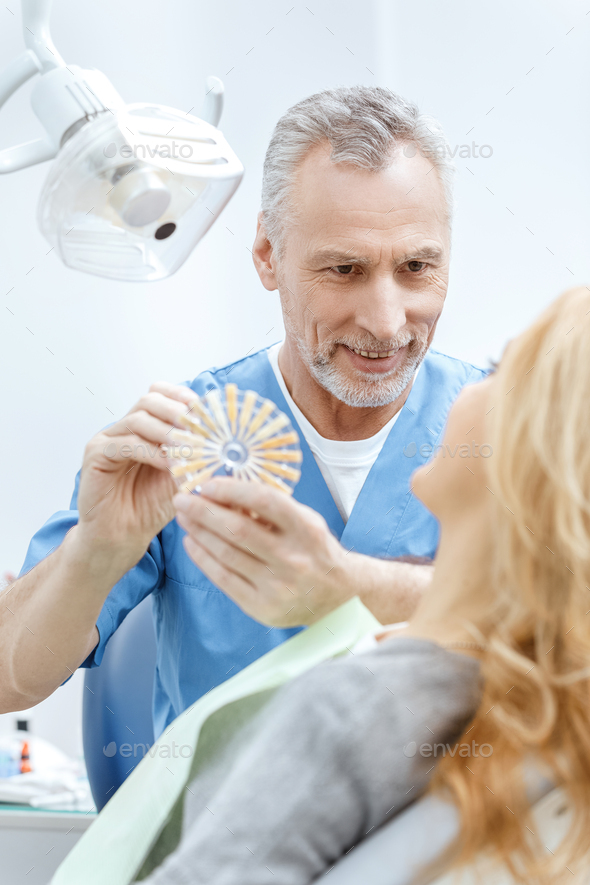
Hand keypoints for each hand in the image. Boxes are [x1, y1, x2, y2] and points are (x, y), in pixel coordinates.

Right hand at [74, 381, 202, 570]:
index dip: (182, 397)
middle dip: (178, 411)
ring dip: (168, 432)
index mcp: (145, 428)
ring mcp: (108, 439)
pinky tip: (167, 464)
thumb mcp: (180, 477)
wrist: (122, 537)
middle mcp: (125, 428)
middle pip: (150, 401)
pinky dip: (150, 451)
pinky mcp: (96, 455)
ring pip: (139, 418)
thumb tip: (222, 441)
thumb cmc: (150, 507)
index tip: (204, 408)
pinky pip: (124, 443)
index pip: (160, 394)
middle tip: (199, 428)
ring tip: (188, 448)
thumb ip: (194, 456)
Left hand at [173, 478, 352, 626]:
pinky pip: (224, 579)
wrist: (340, 597)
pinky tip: (192, 543)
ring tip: (184, 517)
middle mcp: (293, 559)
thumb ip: (271, 508)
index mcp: (307, 530)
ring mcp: (277, 586)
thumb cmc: (315, 550)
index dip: (232, 490)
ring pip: (227, 554)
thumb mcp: (305, 521)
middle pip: (238, 530)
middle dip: (204, 511)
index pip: (265, 502)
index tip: (208, 483)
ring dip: (199, 532)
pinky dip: (203, 559)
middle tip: (182, 498)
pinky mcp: (263, 608)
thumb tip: (226, 490)